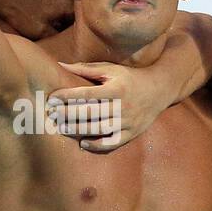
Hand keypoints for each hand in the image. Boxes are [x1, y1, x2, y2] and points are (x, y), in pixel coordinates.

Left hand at [48, 61, 163, 152]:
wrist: (159, 89)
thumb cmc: (130, 77)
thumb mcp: (110, 69)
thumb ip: (85, 69)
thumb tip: (59, 65)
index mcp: (115, 88)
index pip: (86, 94)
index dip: (67, 96)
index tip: (51, 98)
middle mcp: (122, 106)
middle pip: (90, 113)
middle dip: (68, 114)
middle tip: (51, 115)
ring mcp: (127, 121)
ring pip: (98, 129)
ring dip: (78, 130)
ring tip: (62, 128)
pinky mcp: (132, 133)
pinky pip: (113, 142)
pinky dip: (97, 145)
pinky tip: (83, 143)